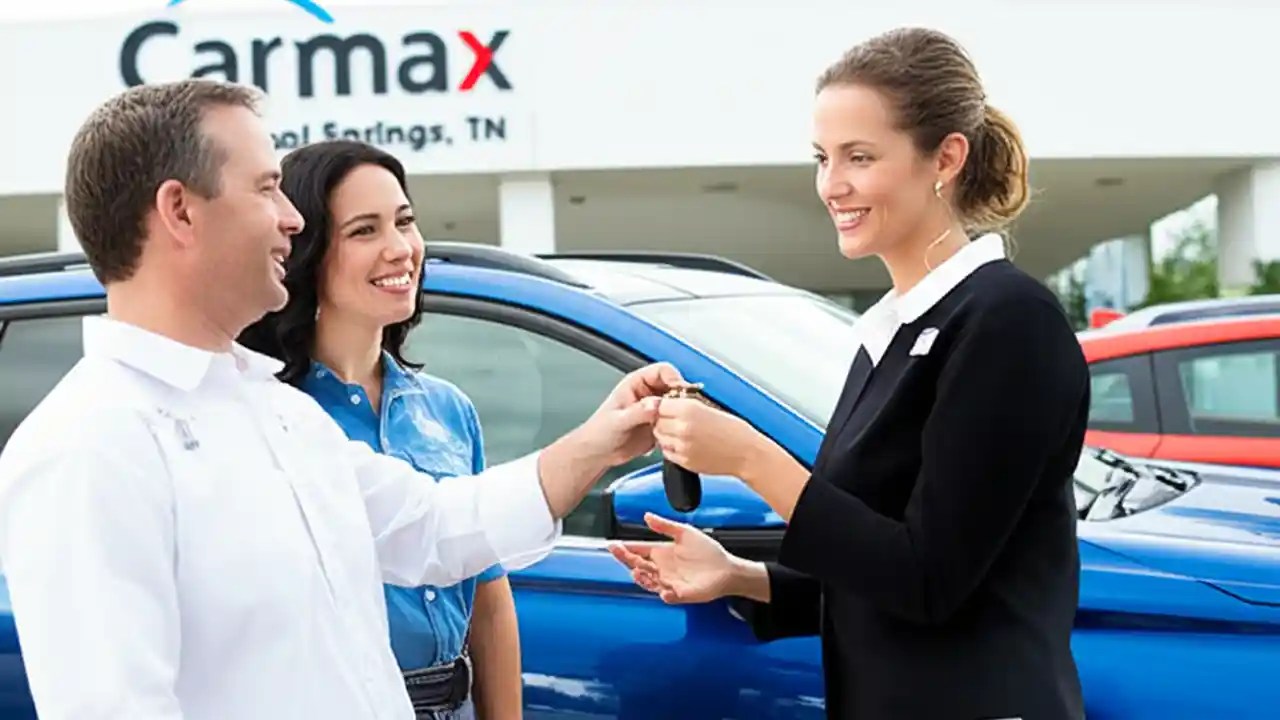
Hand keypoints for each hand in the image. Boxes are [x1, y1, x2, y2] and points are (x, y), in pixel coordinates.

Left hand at [583, 362, 684, 465]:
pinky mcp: (660, 425)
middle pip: (674, 386)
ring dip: (682, 413)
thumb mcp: (618, 421)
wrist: (598, 453)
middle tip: (686, 409)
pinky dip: (679, 427)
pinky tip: (675, 435)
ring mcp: (655, 409)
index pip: (662, 371)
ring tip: (680, 424)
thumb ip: (637, 412)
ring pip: (677, 404)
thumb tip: (655, 404)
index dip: (674, 378)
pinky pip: (675, 421)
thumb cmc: (599, 432)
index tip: (681, 391)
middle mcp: (648, 394)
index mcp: (636, 383)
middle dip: (682, 397)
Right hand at [608, 513, 736, 603]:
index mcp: (661, 554)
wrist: (726, 568)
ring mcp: (670, 583)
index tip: (614, 545)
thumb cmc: (708, 552)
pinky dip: (666, 594)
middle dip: (627, 560)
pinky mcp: (682, 594)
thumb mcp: (685, 533)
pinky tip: (664, 590)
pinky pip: (670, 596)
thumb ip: (665, 526)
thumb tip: (647, 516)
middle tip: (620, 553)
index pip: (638, 551)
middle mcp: (662, 569)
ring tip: (636, 570)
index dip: (625, 549)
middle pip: (638, 566)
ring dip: (642, 577)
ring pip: (649, 582)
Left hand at [653, 397, 762, 476]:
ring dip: (665, 433)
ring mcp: (682, 446)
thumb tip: (670, 402)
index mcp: (689, 410)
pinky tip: (684, 443)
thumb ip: (686, 404)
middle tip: (674, 419)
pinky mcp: (684, 461)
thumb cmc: (734, 430)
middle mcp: (682, 428)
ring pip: (659, 437)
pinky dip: (671, 447)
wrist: (746, 453)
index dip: (664, 405)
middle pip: (657, 421)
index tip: (669, 406)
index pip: (660, 404)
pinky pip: (667, 452)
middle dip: (662, 419)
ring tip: (680, 432)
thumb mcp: (709, 407)